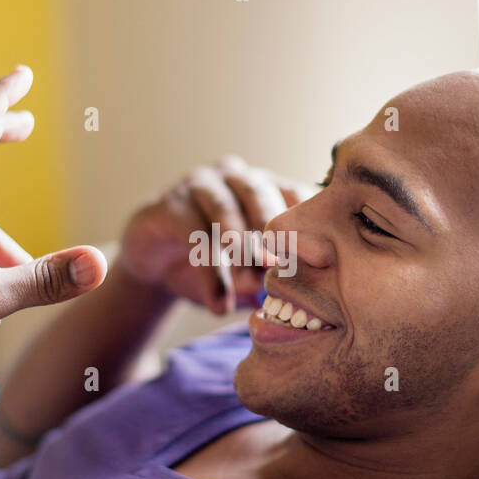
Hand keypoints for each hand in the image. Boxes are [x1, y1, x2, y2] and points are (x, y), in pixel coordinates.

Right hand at [117, 155, 315, 313]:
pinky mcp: (169, 204)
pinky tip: (219, 302)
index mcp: (264, 185)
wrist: (156, 268)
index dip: (307, 222)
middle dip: (272, 235)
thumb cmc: (215, 264)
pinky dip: (208, 271)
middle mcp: (234, 177)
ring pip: (224, 210)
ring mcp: (200, 185)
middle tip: (282, 269)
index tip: (322, 258)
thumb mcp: (251, 272)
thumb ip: (277, 278)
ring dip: (240, 249)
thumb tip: (310, 300)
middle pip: (259, 195)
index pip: (293, 193)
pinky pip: (191, 232)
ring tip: (251, 285)